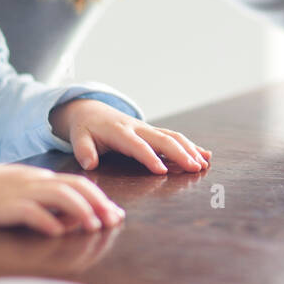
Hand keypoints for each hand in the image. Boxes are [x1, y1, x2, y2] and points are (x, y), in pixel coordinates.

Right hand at [0, 160, 124, 235]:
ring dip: (80, 210)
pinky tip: (56, 231)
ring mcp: (20, 192)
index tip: (116, 213)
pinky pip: (29, 211)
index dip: (100, 198)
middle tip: (114, 220)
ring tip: (93, 226)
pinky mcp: (4, 206)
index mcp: (40, 178)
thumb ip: (43, 200)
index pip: (78, 183)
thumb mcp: (20, 190)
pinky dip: (46, 220)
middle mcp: (35, 182)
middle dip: (98, 203)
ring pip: (58, 195)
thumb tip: (68, 218)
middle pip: (75, 186)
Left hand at [49, 99, 211, 174]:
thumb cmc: (86, 128)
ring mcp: (148, 129)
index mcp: (120, 132)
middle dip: (179, 154)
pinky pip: (175, 138)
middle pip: (162, 140)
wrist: (92, 111)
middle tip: (194, 168)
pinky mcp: (154, 133)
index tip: (161, 171)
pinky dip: (190, 146)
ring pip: (172, 137)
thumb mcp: (78, 137)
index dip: (149, 157)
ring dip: (189, 149)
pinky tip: (205, 156)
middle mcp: (138, 129)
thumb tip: (89, 163)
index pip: (137, 146)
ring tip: (203, 164)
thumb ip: (83, 150)